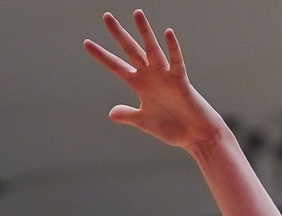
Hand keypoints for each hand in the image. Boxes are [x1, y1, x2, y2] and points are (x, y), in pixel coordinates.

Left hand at [84, 10, 225, 152]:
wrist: (195, 135)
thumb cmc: (173, 128)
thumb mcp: (145, 122)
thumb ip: (129, 115)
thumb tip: (111, 113)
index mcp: (139, 85)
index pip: (116, 66)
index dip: (101, 56)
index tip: (86, 43)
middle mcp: (150, 76)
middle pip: (130, 50)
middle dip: (118, 34)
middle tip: (106, 16)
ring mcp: (165, 76)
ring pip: (152, 49)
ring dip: (144, 32)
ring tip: (137, 13)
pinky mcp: (180, 81)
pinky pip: (175, 61)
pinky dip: (172, 48)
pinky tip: (167, 33)